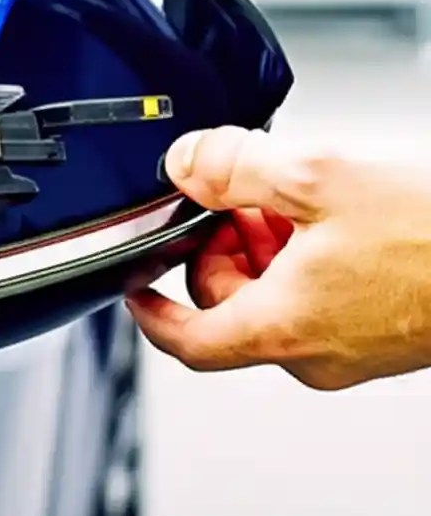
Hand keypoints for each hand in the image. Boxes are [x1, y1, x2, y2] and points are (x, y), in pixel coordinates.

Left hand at [126, 126, 430, 390]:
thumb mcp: (318, 178)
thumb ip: (235, 168)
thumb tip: (185, 163)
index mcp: (281, 327)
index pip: (185, 341)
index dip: (148, 310)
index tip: (134, 283)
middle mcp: (312, 352)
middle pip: (227, 307)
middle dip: (220, 248)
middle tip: (235, 200)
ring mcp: (350, 349)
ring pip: (274, 301)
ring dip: (264, 248)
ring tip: (287, 199)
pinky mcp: (380, 336)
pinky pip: (317, 302)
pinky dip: (304, 260)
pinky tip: (328, 216)